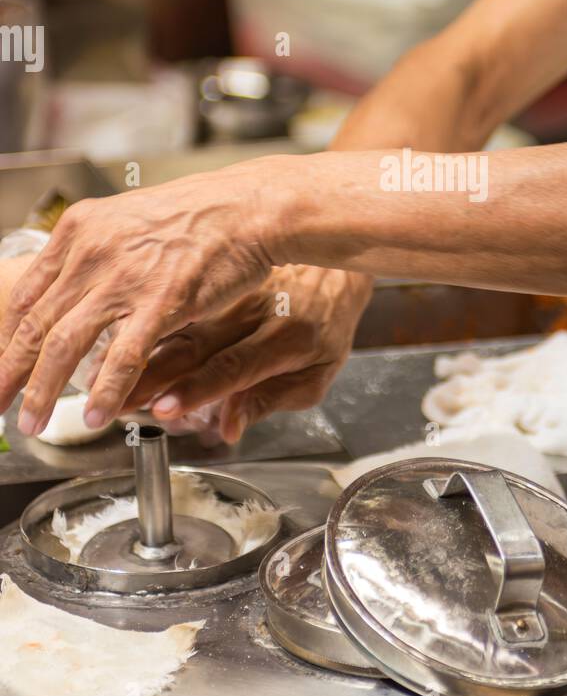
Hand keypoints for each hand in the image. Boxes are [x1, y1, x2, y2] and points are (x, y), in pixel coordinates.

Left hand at [0, 161, 281, 435]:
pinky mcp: (160, 303)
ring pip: (65, 346)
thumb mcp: (127, 219)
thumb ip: (96, 252)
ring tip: (33, 424)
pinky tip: (97, 417)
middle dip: (9, 373)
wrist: (246, 207)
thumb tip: (72, 288)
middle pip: (35, 325)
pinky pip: (122, 358)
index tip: (0, 363)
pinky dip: (106, 393)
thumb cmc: (198, 215)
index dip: (7, 337)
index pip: (26, 293)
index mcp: (79, 230)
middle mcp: (92, 252)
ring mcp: (124, 279)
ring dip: (44, 392)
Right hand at [123, 266, 371, 442]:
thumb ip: (271, 401)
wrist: (337, 264)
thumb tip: (229, 431)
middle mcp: (255, 311)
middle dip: (151, 377)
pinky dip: (146, 324)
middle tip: (113, 400)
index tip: (162, 409)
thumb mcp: (319, 373)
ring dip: (139, 351)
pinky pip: (179, 307)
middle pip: (195, 347)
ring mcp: (233, 292)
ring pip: (179, 325)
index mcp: (288, 336)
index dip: (198, 390)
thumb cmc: (328, 325)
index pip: (235, 367)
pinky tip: (114, 339)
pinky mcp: (218, 281)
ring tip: (100, 376)